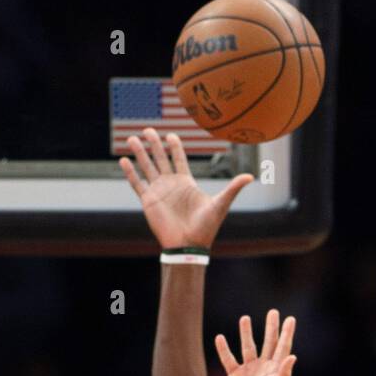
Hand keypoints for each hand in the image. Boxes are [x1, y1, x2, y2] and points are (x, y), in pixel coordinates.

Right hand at [119, 128, 252, 248]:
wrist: (189, 246)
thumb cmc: (206, 228)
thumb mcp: (221, 204)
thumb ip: (233, 188)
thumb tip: (252, 176)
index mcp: (187, 183)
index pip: (179, 159)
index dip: (175, 147)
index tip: (171, 134)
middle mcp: (171, 185)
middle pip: (161, 158)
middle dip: (154, 144)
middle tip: (148, 130)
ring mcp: (159, 192)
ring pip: (147, 167)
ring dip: (140, 153)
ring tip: (131, 138)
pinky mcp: (149, 201)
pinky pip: (137, 184)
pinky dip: (130, 172)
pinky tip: (124, 160)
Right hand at [218, 311, 296, 375]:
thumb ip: (283, 375)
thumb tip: (292, 356)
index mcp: (276, 371)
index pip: (283, 348)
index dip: (287, 333)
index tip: (290, 318)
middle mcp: (264, 368)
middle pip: (268, 343)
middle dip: (271, 327)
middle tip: (273, 311)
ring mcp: (249, 372)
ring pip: (247, 347)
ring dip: (246, 333)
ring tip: (245, 318)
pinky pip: (229, 359)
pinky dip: (224, 349)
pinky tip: (220, 337)